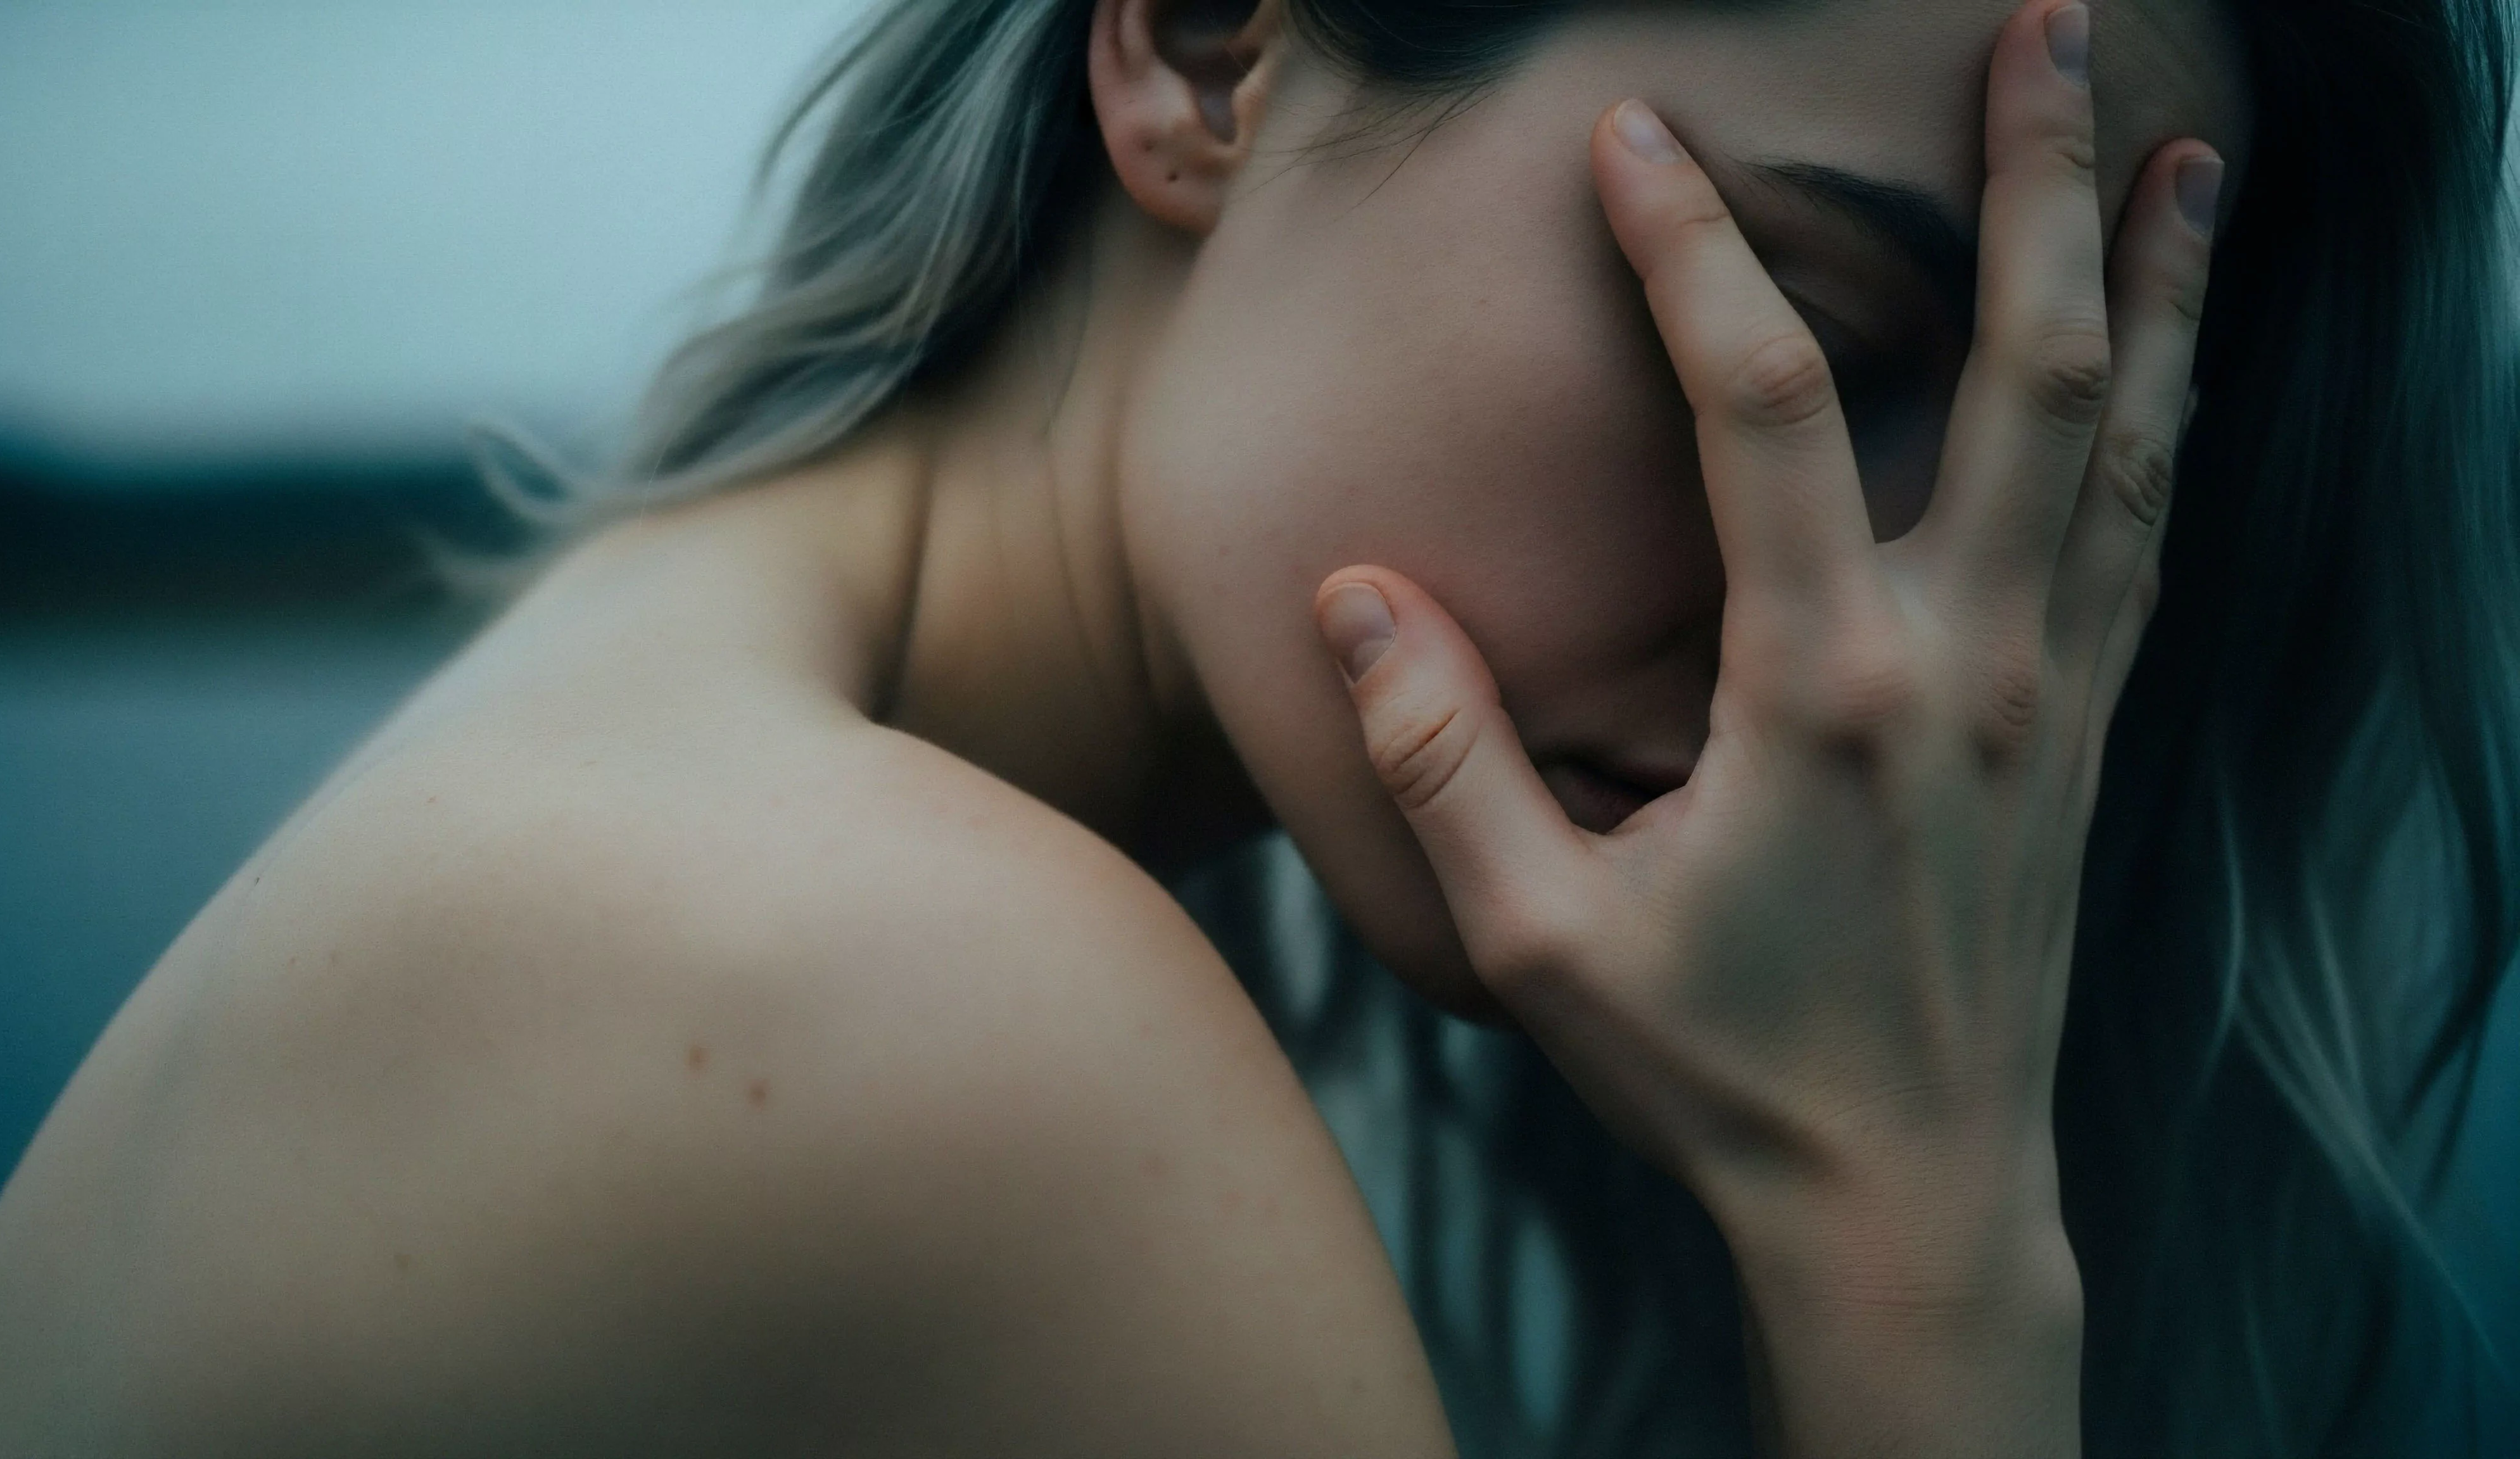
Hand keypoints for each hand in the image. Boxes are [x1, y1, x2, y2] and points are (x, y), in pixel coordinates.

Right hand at [1313, 3, 2218, 1451]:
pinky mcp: (2088, 732)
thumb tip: (1361, 591)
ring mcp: (2053, 692)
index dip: (1693, 252)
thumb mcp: (1537, 942)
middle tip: (2053, 20)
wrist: (1911, 1204)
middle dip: (2037, 180)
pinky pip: (2152, 529)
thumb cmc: (1719, 1076)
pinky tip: (2179, 342)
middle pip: (2034, 366)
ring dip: (2153, 276)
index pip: (1769, 407)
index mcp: (1824, 692)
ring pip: (2132, 434)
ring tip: (2177, 138)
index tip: (1639, 136)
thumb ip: (1442, 759)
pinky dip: (2176, 409)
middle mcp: (1968, 661)